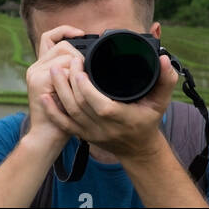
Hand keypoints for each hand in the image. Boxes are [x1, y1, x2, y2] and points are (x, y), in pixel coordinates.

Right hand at [25, 25, 90, 147]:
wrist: (47, 139)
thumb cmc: (62, 119)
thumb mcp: (67, 92)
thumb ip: (71, 75)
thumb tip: (89, 63)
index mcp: (41, 67)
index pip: (50, 37)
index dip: (65, 31)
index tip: (81, 34)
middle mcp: (36, 67)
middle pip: (62, 45)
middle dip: (78, 54)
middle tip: (86, 72)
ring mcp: (36, 74)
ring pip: (65, 55)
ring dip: (78, 67)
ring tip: (81, 84)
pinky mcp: (39, 82)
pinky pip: (64, 69)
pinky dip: (75, 77)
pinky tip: (78, 89)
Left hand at [42, 51, 179, 160]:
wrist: (138, 150)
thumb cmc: (148, 121)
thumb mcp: (160, 102)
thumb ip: (165, 80)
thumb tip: (164, 59)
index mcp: (120, 117)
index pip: (99, 104)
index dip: (86, 87)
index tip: (80, 66)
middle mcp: (103, 128)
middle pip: (80, 106)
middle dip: (69, 82)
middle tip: (66, 60)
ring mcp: (91, 133)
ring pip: (70, 114)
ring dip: (59, 92)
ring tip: (54, 70)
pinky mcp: (83, 135)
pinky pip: (64, 125)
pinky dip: (53, 111)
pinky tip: (44, 97)